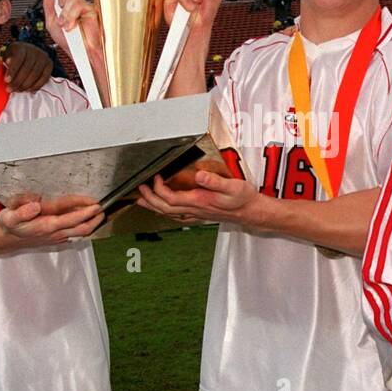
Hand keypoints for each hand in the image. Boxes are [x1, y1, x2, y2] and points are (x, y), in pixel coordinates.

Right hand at [0, 198, 103, 247]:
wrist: (6, 239)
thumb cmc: (9, 225)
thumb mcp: (9, 216)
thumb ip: (21, 210)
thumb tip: (35, 204)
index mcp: (46, 225)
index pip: (70, 216)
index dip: (84, 209)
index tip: (94, 203)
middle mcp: (54, 232)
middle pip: (81, 227)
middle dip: (94, 218)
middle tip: (104, 208)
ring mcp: (57, 236)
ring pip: (80, 232)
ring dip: (92, 223)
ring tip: (101, 214)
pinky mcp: (57, 238)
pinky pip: (75, 233)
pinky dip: (85, 226)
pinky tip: (89, 219)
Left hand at [3, 41, 51, 91]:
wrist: (28, 53)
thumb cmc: (15, 57)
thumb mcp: (7, 56)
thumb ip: (6, 61)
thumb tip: (8, 63)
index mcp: (22, 47)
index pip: (18, 59)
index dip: (12, 70)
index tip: (6, 80)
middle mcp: (34, 50)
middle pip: (27, 68)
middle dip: (18, 81)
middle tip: (10, 89)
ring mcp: (44, 57)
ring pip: (36, 74)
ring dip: (26, 85)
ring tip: (18, 90)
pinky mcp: (50, 64)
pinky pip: (44, 78)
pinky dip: (36, 86)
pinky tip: (29, 90)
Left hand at [43, 0, 109, 98]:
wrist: (80, 54)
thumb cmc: (70, 44)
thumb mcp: (52, 25)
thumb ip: (48, 7)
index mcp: (68, 6)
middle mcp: (77, 4)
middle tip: (59, 8)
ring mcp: (85, 6)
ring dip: (65, 13)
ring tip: (66, 25)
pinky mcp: (91, 11)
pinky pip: (78, 5)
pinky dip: (71, 16)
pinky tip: (72, 26)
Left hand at [134, 171, 260, 225]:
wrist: (251, 211)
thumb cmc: (242, 199)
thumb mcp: (232, 186)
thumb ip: (214, 181)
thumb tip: (199, 175)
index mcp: (200, 201)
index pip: (171, 198)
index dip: (159, 188)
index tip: (155, 177)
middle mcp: (195, 209)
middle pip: (165, 208)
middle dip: (150, 199)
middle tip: (140, 189)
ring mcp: (196, 213)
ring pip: (169, 214)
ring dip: (154, 207)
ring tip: (143, 200)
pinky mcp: (200, 213)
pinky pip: (177, 215)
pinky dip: (165, 211)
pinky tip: (163, 208)